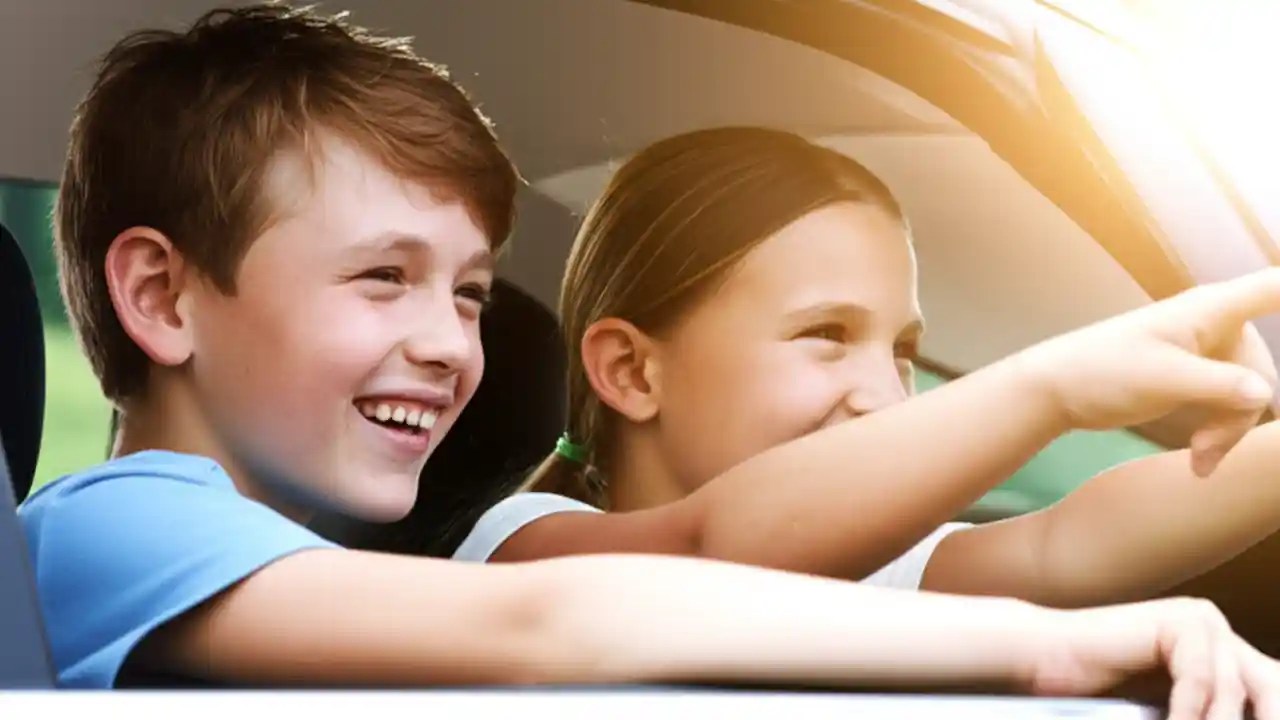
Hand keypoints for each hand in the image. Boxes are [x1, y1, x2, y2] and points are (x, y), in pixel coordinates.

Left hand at [1012, 267, 1279, 476]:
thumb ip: (1217, 387)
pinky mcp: (1194, 380)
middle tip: (1206, 450)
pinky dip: (1218, 433)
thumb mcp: (1163, 379)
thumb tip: (1266, 396)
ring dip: (1228, 431)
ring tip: (1197, 460)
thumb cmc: (1102, 369)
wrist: (1056, 389)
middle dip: (1243, 412)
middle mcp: (1215, 326)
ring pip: (1246, 396)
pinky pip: (1227, 406)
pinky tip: (1199, 462)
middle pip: (1263, 369)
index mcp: (1211, 310)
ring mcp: (1205, 354)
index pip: (1275, 287)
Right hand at [1033, 597, 1279, 719]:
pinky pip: (1201, 682)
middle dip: (1260, 718)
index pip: (1268, 693)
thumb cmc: (1094, 690)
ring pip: (1234, 692)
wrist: (1042, 657)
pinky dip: (1187, 714)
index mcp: (1218, 650)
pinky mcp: (1180, 622)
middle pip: (1269, 688)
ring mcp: (1201, 620)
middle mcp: (1215, 628)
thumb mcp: (1170, 711)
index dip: (1265, 717)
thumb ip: (1206, 713)